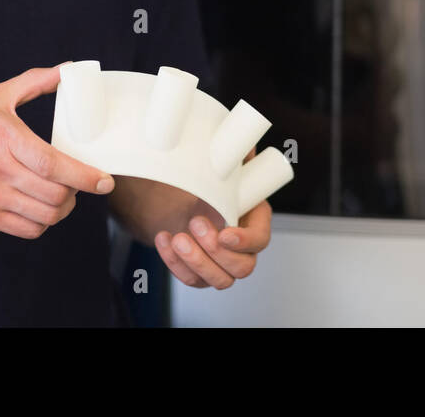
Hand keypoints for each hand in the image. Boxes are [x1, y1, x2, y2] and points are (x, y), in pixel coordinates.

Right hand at [0, 66, 114, 238]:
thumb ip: (33, 83)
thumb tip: (65, 69)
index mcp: (5, 139)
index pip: (54, 165)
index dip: (85, 176)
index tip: (104, 181)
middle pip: (54, 195)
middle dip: (76, 193)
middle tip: (80, 184)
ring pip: (44, 216)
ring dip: (62, 210)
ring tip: (63, 197)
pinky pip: (26, 230)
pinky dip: (42, 224)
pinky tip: (41, 209)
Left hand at [152, 148, 272, 288]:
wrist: (171, 193)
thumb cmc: (201, 177)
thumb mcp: (219, 161)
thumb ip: (235, 153)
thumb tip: (245, 143)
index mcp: (253, 218)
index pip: (261, 239)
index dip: (245, 241)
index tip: (224, 233)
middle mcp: (241, 246)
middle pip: (243, 266)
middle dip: (216, 251)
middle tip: (195, 224)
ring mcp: (221, 263)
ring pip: (220, 280)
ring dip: (196, 262)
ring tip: (177, 237)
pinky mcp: (199, 272)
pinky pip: (192, 280)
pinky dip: (175, 264)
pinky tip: (164, 239)